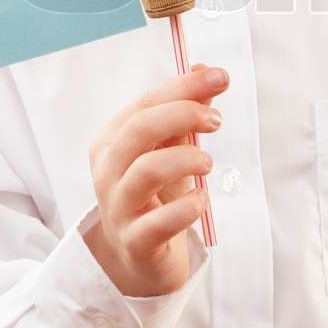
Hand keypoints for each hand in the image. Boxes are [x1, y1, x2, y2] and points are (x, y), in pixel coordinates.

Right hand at [83, 65, 224, 297]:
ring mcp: (118, 208)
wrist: (138, 256)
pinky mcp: (135, 242)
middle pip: (139, 129)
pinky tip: (202, 202)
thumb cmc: (155, 195)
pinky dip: (186, 208)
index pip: (143, 104)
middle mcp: (107, 172)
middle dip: (183, 114)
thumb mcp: (170, 150)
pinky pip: (159, 222)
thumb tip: (205, 70)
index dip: (182, 88)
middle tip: (216, 121)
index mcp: (111, 142)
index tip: (219, 77)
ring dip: (186, 159)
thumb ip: (184, 112)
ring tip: (208, 163)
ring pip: (147, 171)